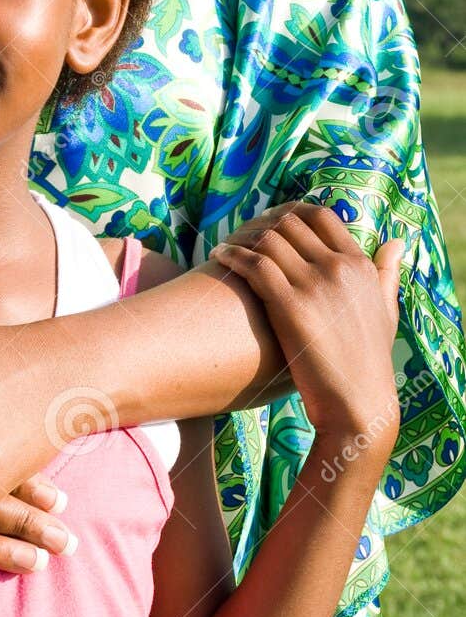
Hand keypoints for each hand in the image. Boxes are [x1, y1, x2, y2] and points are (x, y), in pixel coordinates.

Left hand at [211, 203, 402, 447]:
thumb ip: (387, 273)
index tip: (271, 219)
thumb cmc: (368, 362)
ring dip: (242, 237)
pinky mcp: (290, 306)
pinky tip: (220, 256)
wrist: (357, 405)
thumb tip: (396, 241)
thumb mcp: (386, 311)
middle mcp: (338, 268)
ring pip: (268, 239)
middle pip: (289, 223)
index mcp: (359, 266)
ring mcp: (314, 285)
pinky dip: (233, 255)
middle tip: (243, 232)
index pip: (321, 216)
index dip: (291, 211)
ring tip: (228, 245)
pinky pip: (254, 264)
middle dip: (261, 223)